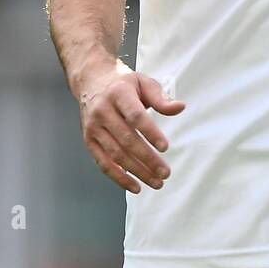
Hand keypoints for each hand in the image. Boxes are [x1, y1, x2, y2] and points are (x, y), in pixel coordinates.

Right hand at [78, 59, 184, 194]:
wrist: (91, 81)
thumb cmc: (122, 84)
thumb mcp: (143, 82)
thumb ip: (161, 97)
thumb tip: (179, 107)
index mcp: (118, 93)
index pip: (135, 116)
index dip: (150, 132)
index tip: (165, 147)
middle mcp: (103, 111)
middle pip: (126, 139)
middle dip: (147, 159)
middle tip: (165, 172)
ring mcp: (93, 127)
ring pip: (115, 154)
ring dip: (137, 171)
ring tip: (156, 182)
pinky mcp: (89, 140)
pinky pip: (103, 162)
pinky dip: (119, 177)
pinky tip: (135, 185)